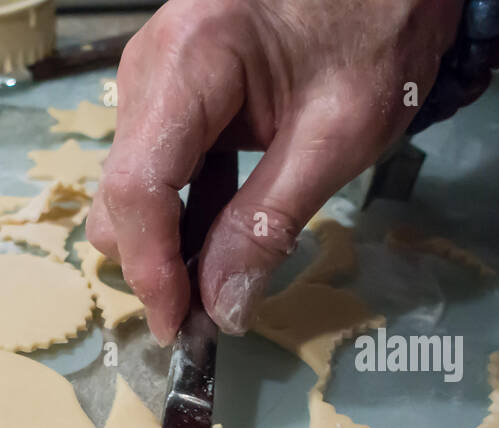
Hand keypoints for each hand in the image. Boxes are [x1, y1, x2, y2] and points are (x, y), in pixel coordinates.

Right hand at [87, 0, 460, 343]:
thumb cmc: (377, 27)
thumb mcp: (338, 134)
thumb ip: (270, 222)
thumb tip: (221, 308)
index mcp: (189, 60)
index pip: (138, 187)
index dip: (151, 269)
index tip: (179, 326)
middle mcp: (148, 67)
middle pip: (120, 195)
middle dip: (156, 262)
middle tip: (211, 310)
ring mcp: (151, 78)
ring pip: (130, 189)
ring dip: (169, 241)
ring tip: (224, 274)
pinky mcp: (166, 92)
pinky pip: (154, 170)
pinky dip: (181, 213)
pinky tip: (221, 235)